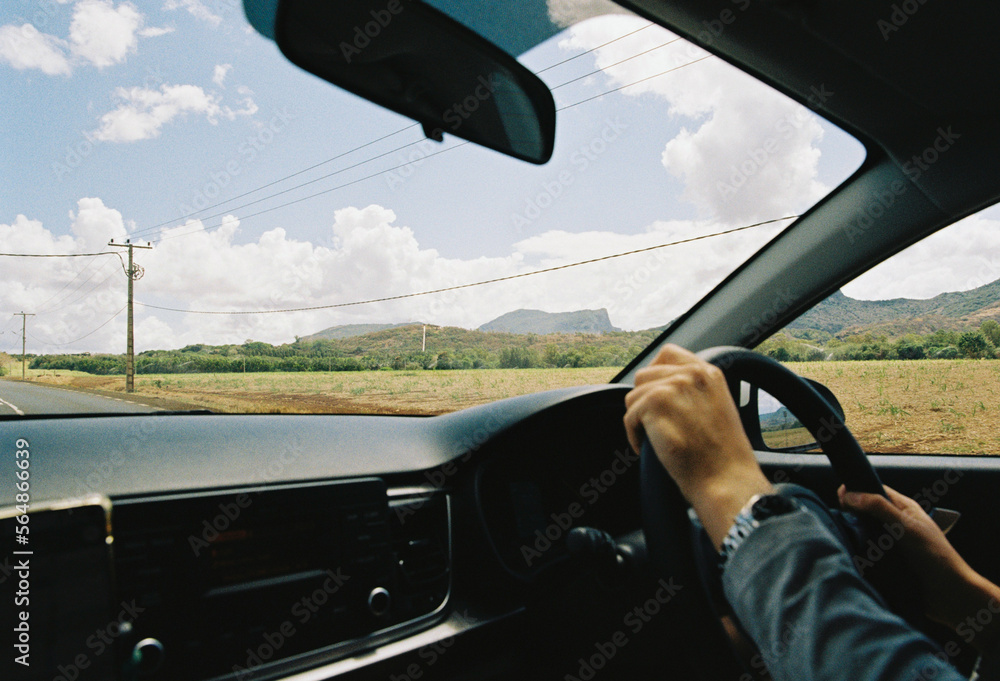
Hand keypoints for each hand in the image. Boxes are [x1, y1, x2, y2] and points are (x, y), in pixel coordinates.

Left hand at [624, 344, 772, 548]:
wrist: (726, 478)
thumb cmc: (722, 455)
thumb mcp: (717, 407)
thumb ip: (694, 390)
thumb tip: (662, 386)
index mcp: (708, 372)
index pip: (668, 353)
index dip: (654, 373)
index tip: (653, 395)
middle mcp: (691, 374)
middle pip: (644, 375)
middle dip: (643, 401)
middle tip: (653, 425)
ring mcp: (673, 386)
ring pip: (633, 396)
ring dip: (638, 420)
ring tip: (653, 439)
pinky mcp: (656, 403)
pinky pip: (629, 417)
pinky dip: (633, 436)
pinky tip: (647, 449)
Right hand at [840, 484, 999, 652]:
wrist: (949, 595)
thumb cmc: (937, 557)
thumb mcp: (907, 527)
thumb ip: (879, 508)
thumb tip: (850, 495)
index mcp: (904, 509)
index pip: (876, 490)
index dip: (858, 490)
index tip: (841, 496)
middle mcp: (896, 523)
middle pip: (866, 511)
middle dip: (853, 514)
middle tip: (843, 520)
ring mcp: (891, 543)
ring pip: (864, 532)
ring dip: (855, 535)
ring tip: (846, 538)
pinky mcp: (886, 561)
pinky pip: (866, 552)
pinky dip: (858, 552)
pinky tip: (853, 554)